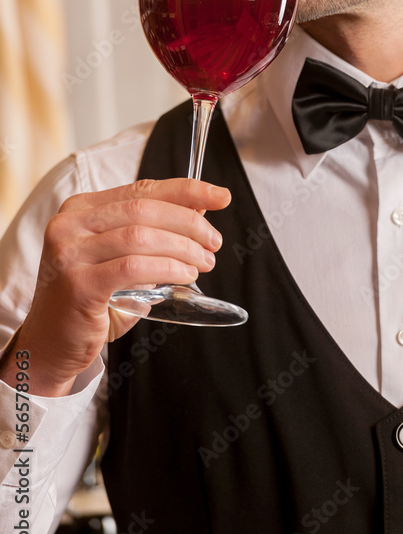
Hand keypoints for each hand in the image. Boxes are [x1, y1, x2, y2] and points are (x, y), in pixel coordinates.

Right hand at [3, 179, 229, 396]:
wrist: (51, 344)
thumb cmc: (91, 298)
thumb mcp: (122, 257)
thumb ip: (153, 232)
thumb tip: (201, 209)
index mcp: (81, 209)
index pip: (142, 189)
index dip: (186, 190)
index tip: (220, 196)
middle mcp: (70, 224)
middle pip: (144, 208)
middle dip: (190, 223)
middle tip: (213, 242)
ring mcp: (70, 253)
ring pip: (141, 236)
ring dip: (183, 248)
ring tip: (202, 263)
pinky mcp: (77, 284)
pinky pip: (133, 267)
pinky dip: (167, 269)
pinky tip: (184, 276)